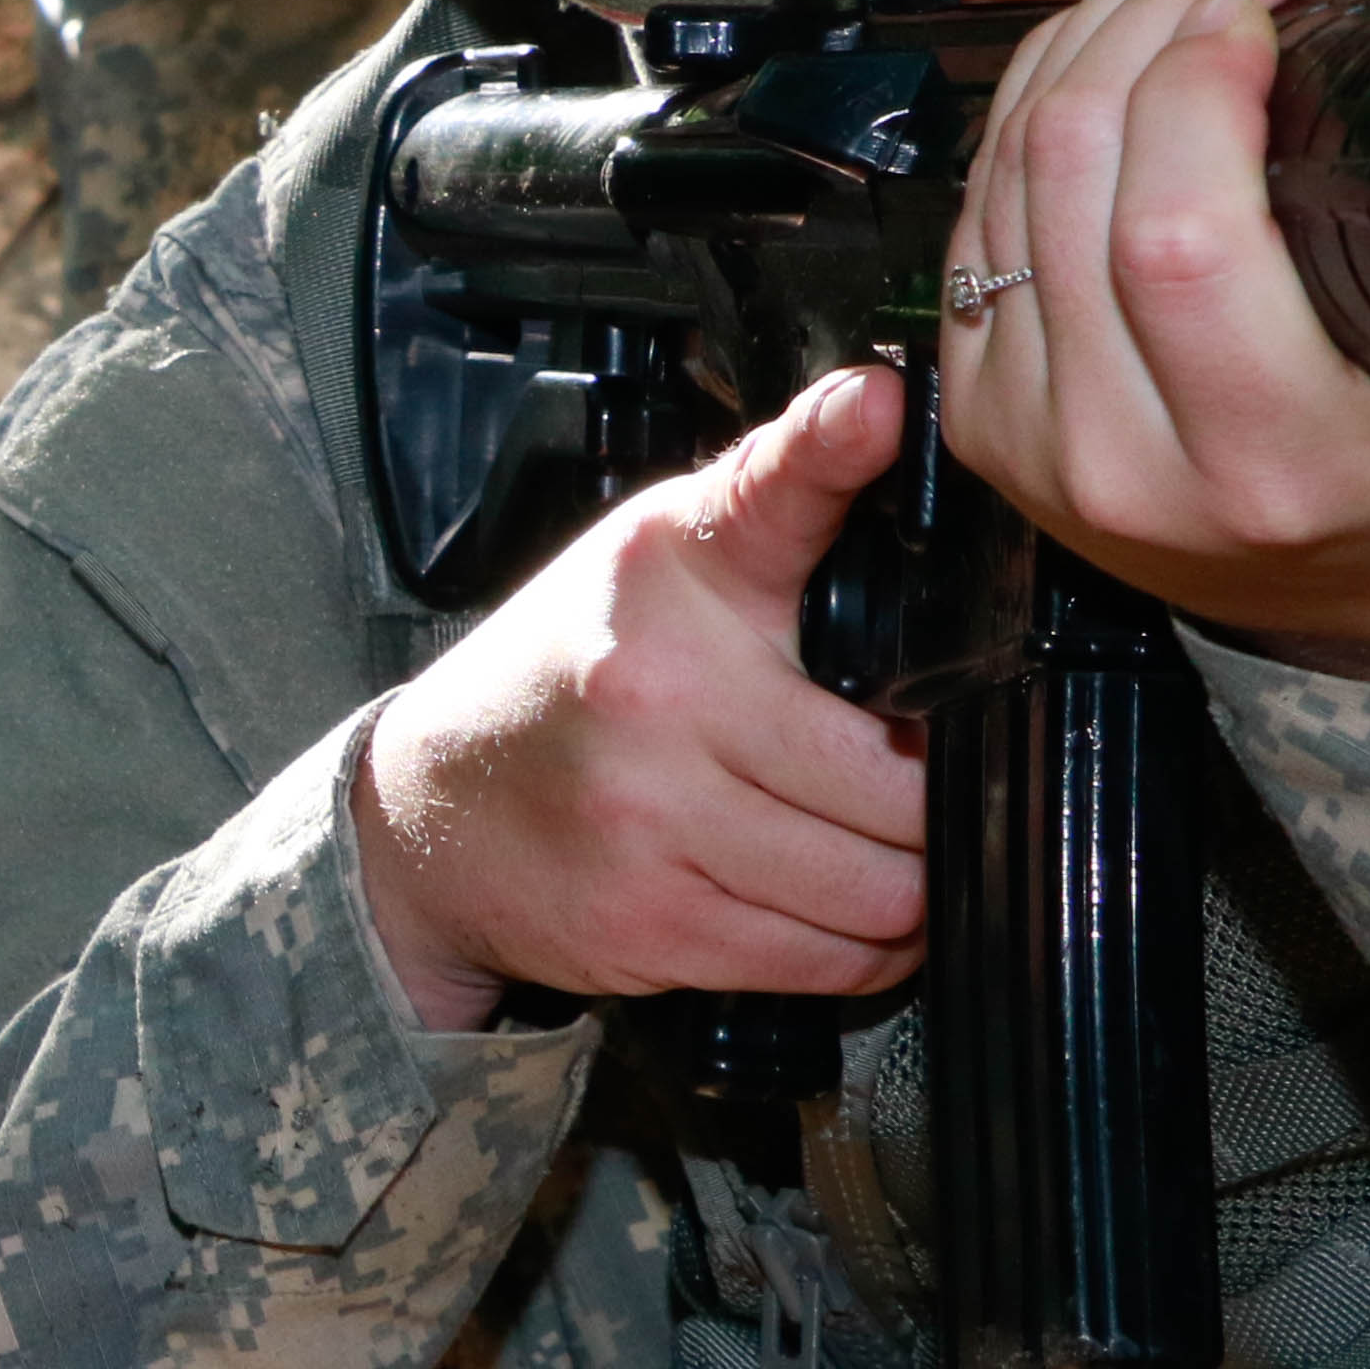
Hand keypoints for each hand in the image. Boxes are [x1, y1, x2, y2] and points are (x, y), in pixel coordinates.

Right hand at [353, 367, 926, 1032]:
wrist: (429, 808)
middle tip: (920, 786)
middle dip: (939, 800)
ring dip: (911, 887)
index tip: (876, 406)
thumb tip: (892, 412)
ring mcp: (649, 817)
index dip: (831, 444)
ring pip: (880, 889)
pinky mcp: (651, 923)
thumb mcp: (657, 558)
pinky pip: (826, 962)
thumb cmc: (574, 671)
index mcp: (671, 576)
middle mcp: (657, 690)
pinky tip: (841, 910)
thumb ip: (780, 502)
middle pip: (898, 781)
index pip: (769, 497)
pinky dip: (865, 950)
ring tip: (885, 854)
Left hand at [937, 0, 1369, 689]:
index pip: (1180, 240)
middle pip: (1077, 179)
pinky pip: (975, 214)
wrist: (1347, 610)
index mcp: (1267, 467)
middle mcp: (1119, 458)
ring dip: (1093, 38)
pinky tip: (1110, 46)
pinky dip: (1036, 103)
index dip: (1201, 85)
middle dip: (1154, 17)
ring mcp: (1026, 434)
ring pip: (1008, 178)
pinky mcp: (974, 405)